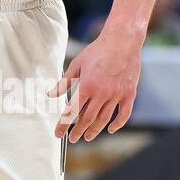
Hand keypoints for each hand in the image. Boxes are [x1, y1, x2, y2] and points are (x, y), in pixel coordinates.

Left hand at [48, 22, 142, 143]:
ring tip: (88, 137)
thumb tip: (50, 94)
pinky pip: (124, 114)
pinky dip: (118, 124)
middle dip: (78, 131)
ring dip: (95, 130)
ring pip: (104, 119)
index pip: (72, 112)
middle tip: (73, 139)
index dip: (64, 125)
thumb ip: (64, 82)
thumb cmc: (98, 50)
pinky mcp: (129, 93)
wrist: (122, 40)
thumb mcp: (77, 64)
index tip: (58, 134)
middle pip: (88, 119)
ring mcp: (117, 94)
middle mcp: (102, 93)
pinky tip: (111, 129)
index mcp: (87, 87)